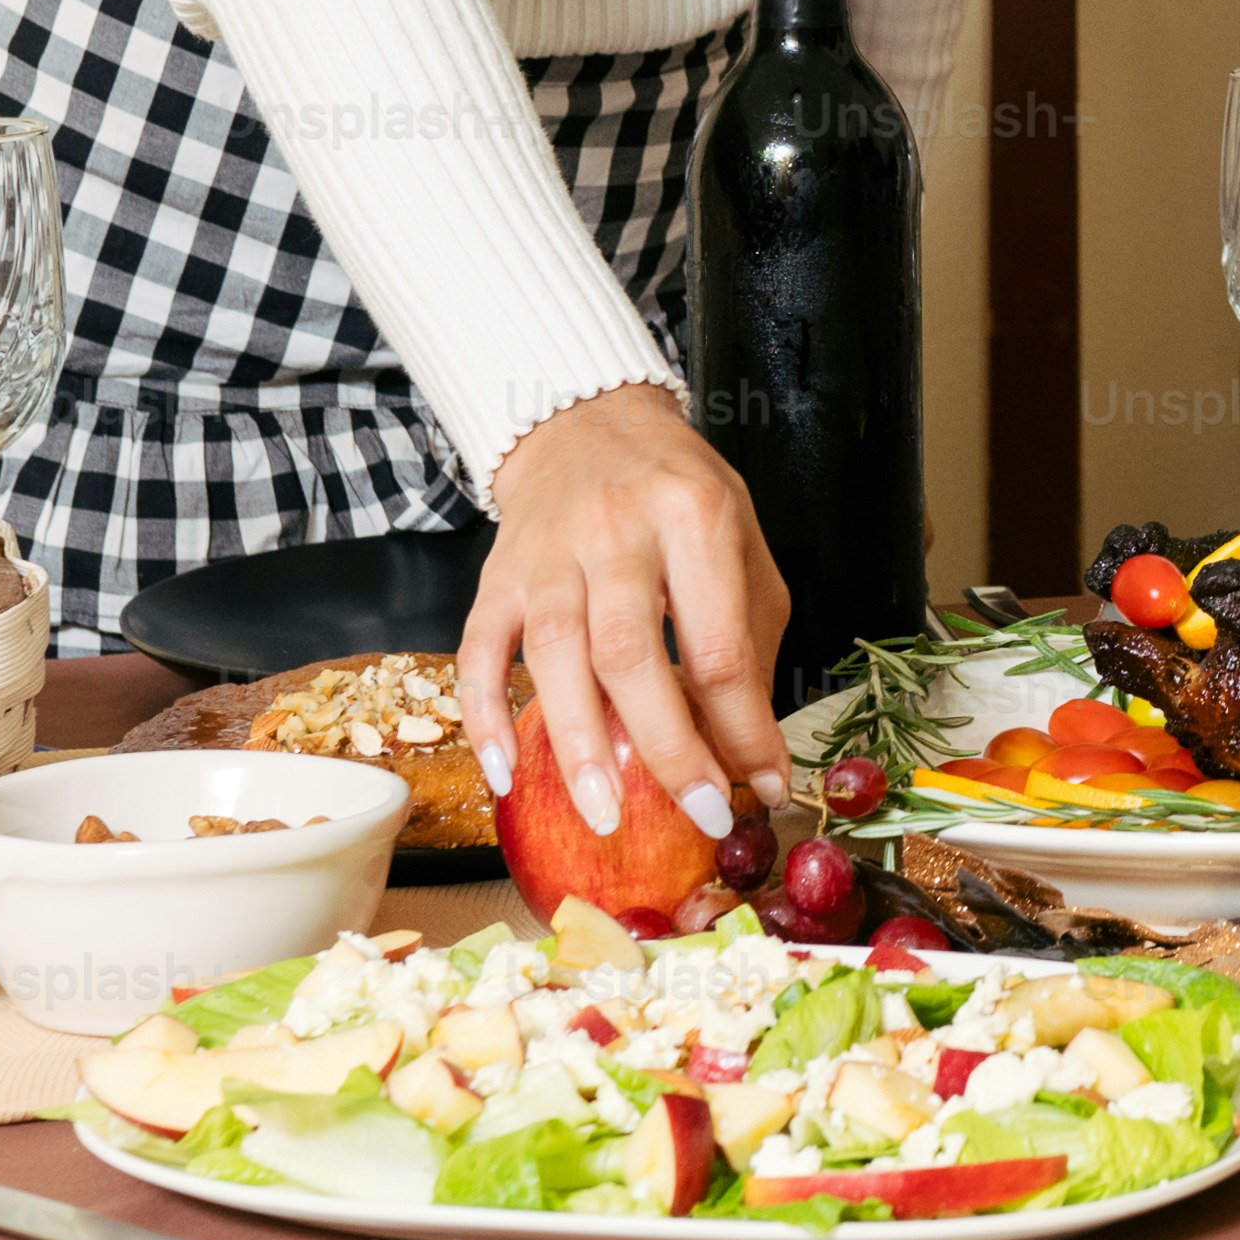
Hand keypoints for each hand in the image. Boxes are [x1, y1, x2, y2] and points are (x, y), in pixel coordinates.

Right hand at [460, 382, 788, 844]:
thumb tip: (750, 752)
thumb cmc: (678, 496)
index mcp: (694, 515)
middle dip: (665, 746)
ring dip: (578, 742)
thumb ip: (748, 641)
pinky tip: (504, 774)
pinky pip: (478, 651)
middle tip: (695, 817)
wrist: (587, 423)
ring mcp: (546, 553)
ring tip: (602, 813)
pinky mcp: (494, 576)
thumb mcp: (739, 543)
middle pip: (630, 651)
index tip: (762, 787)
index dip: (743, 726)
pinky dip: (486, 717)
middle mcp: (615, 530)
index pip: (717, 641)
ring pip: (554, 653)